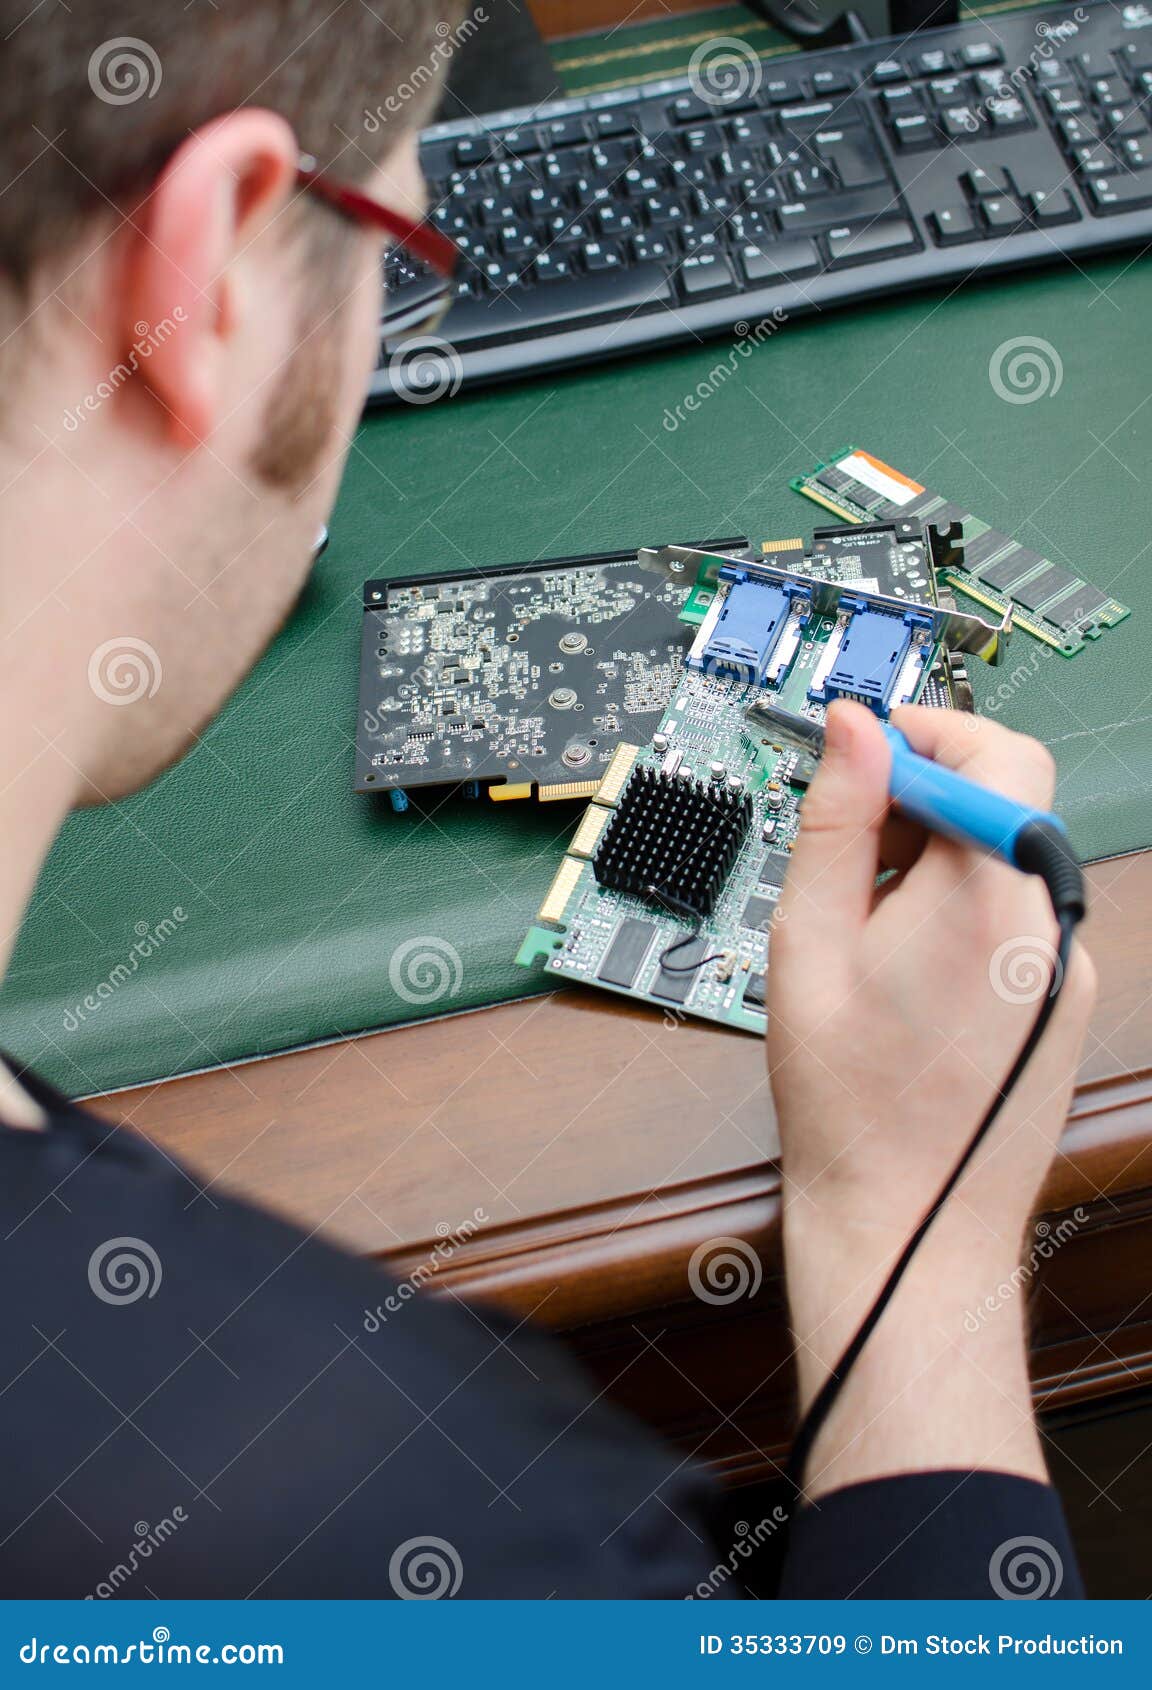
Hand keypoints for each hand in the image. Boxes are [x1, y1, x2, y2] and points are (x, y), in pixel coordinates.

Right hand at [766, 701, 1095, 1491]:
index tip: (867, 754)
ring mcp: (1068, 966)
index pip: (997, 756)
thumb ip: (835, 821)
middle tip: (854, 841)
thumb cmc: (849, 1103)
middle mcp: (1048, 927)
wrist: (906, 1222)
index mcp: (985, 903)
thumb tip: (854, 729)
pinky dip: (964, 906)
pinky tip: (905, 963)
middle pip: (1007, 802)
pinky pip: (1019, 912)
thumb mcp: (809, 942)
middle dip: (927, 797)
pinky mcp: (1066, 998)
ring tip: (869, 920)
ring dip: (942, 854)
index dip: (928, 734)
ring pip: (1009, 857)